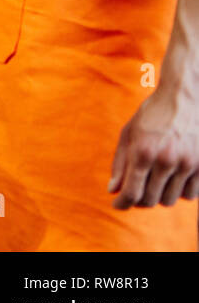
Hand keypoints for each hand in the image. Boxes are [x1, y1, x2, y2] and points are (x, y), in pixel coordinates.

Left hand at [108, 85, 198, 208]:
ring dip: (159, 196)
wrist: (184, 97)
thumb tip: (113, 190)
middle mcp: (166, 160)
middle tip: (135, 193)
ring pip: (170, 200)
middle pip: (150, 200)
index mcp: (143, 151)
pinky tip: (173, 179)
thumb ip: (120, 163)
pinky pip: (190, 194)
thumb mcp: (129, 133)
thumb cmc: (152, 114)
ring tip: (154, 182)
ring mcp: (187, 164)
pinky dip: (179, 192)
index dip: (122, 204)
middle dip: (139, 201)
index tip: (118, 205)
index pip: (132, 192)